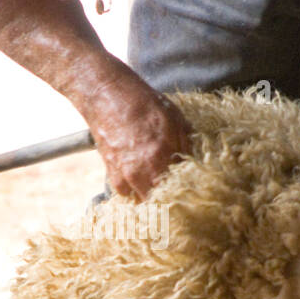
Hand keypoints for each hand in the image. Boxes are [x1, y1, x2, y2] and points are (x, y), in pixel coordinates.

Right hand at [85, 75, 192, 198]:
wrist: (106, 95)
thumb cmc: (142, 103)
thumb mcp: (174, 119)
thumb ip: (185, 146)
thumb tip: (193, 164)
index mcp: (160, 158)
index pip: (179, 191)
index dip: (187, 194)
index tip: (193, 193)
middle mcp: (141, 172)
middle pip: (160, 202)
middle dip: (170, 200)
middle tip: (178, 194)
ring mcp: (124, 176)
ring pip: (143, 200)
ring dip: (153, 197)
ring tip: (160, 189)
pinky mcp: (112, 173)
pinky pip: (127, 193)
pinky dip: (135, 191)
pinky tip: (141, 180)